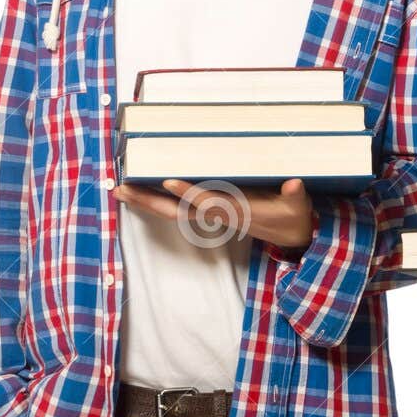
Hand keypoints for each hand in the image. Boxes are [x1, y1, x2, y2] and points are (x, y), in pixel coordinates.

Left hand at [113, 178, 314, 251]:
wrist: (290, 236)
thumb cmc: (291, 216)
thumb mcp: (296, 207)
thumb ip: (295, 195)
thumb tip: (295, 183)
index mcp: (237, 211)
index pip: (209, 201)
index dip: (189, 191)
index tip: (168, 180)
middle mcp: (218, 214)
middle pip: (177, 210)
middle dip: (149, 201)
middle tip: (121, 190)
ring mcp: (212, 215)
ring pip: (172, 210)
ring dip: (145, 202)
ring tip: (120, 190)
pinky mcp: (210, 212)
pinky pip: (177, 207)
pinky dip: (156, 201)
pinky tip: (139, 192)